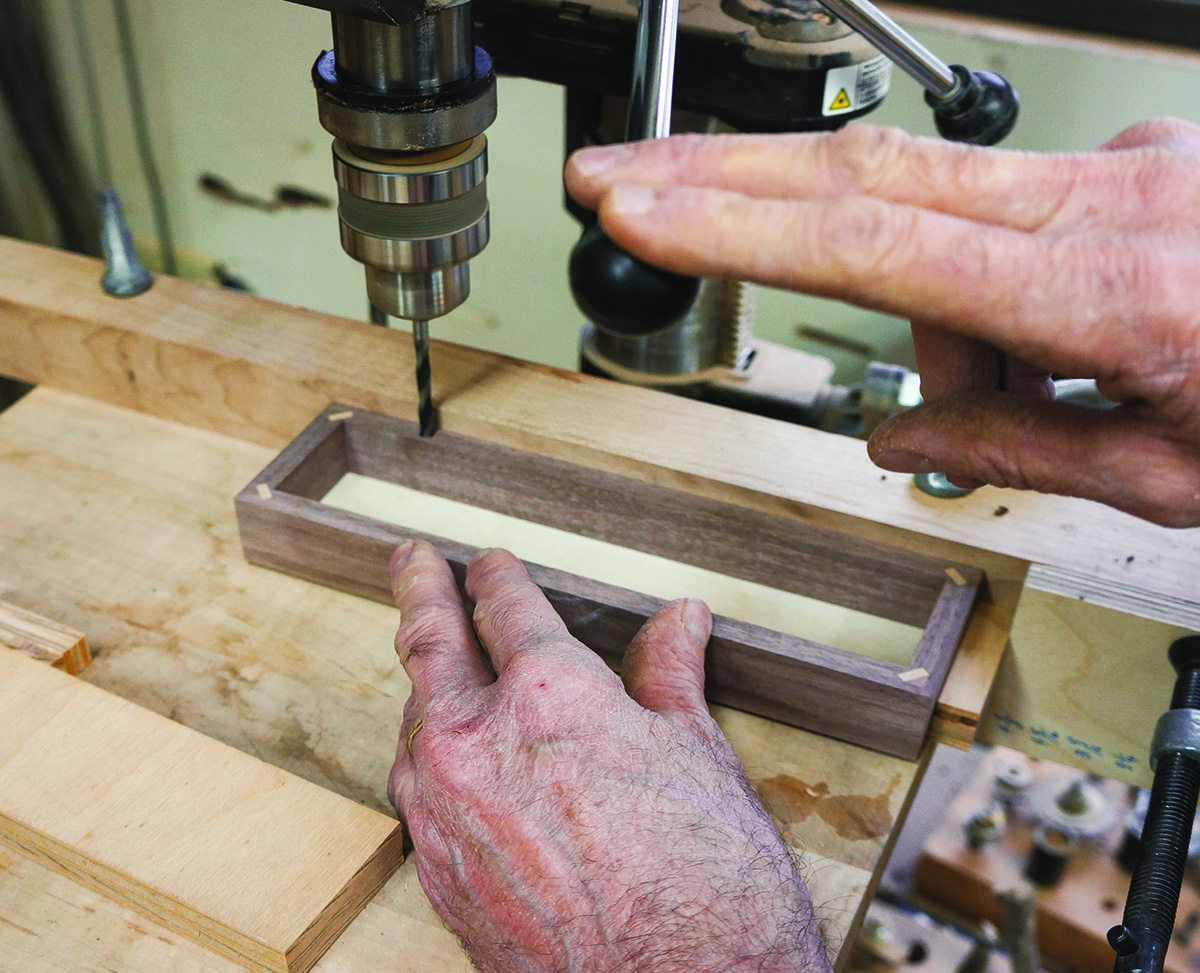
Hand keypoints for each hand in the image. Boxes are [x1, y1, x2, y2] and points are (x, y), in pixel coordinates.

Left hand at [387, 540, 827, 972]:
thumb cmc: (708, 889)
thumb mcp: (699, 757)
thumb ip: (671, 677)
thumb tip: (680, 623)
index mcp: (549, 695)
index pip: (509, 607)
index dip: (498, 576)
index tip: (491, 563)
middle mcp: (477, 743)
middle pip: (430, 642)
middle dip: (421, 590)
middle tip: (413, 560)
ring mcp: (446, 812)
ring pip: (414, 721)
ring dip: (423, 684)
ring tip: (433, 664)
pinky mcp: (439, 873)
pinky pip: (416, 792)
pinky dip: (426, 758)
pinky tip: (444, 761)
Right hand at [564, 119, 1199, 526]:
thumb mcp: (1168, 482)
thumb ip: (1017, 443)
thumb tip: (907, 436)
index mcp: (1111, 294)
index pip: (868, 243)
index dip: (731, 225)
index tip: (635, 210)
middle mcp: (1104, 202)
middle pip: (860, 170)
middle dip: (716, 172)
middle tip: (617, 174)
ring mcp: (1122, 169)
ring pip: (922, 191)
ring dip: (890, 286)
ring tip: (964, 393)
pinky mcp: (1133, 164)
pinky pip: (1000, 208)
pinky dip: (966, 276)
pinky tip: (1011, 346)